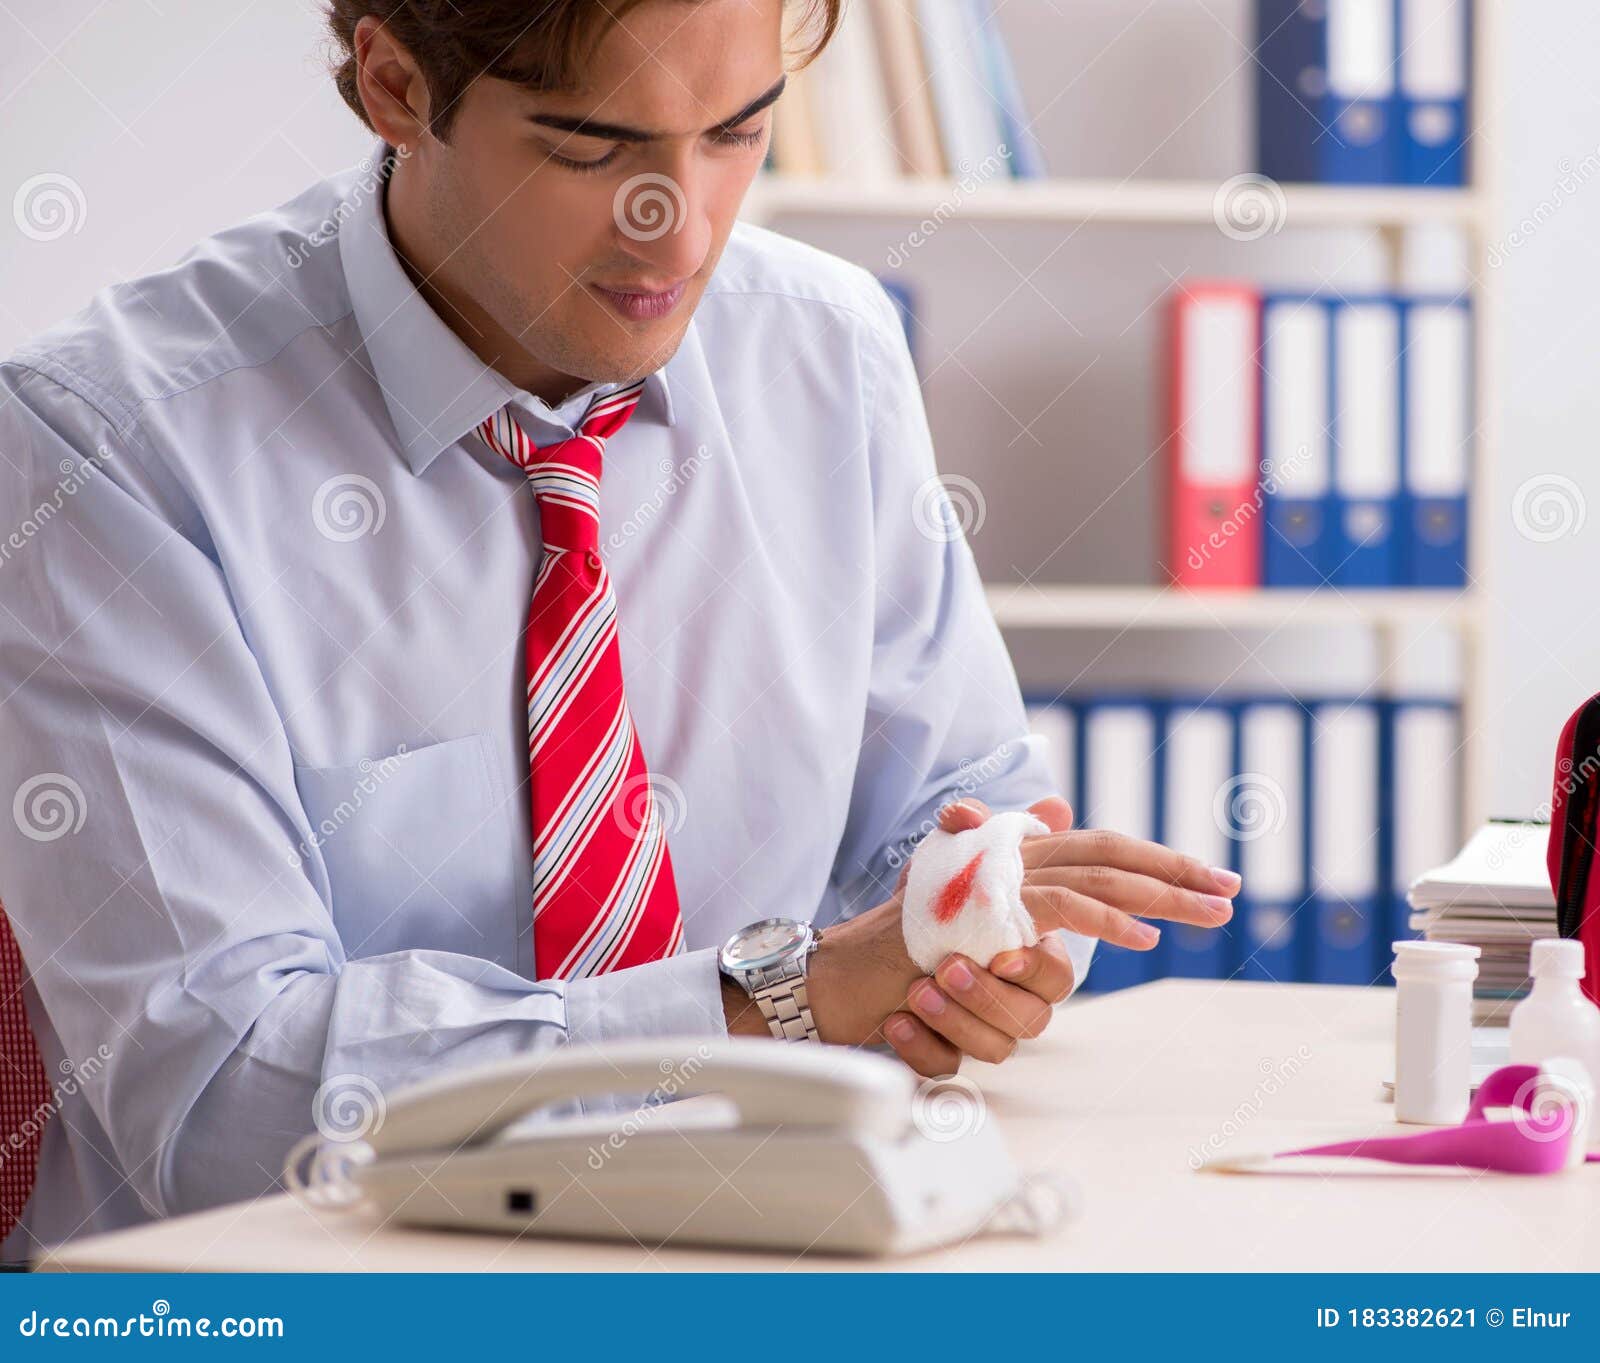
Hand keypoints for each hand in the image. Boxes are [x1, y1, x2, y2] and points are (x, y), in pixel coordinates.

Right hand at [722, 794, 1238, 1077]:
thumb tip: (1054, 815)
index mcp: (1014, 856)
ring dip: (1157, 896)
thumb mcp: (975, 918)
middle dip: (1174, 872)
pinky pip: (1058, 909)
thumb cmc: (906, 952)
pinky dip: (1104, 921)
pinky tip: (1142, 939)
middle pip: (1108, 854)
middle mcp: (1010, 857)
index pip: (1097, 849)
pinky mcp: (986, 909)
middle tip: (1229, 890)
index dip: (1152, 862)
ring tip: (1206, 912)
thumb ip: (1020, 877)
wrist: (851, 974)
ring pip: (1094, 876)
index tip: (1205, 880)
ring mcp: (998, 879)